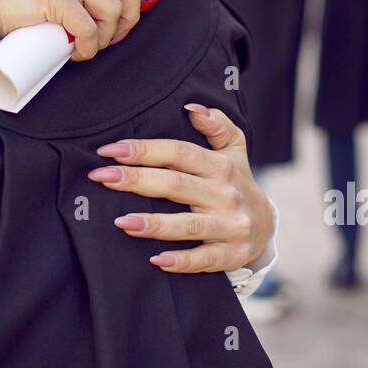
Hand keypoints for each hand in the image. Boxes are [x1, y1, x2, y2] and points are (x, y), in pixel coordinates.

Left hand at [89, 104, 271, 272]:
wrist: (266, 227)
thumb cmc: (236, 182)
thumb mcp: (234, 148)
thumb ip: (217, 123)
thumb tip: (191, 106)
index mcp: (221, 166)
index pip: (178, 152)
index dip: (144, 149)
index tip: (109, 150)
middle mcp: (225, 194)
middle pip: (176, 185)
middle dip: (137, 180)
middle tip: (102, 177)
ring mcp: (229, 226)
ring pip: (189, 224)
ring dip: (155, 224)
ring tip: (122, 222)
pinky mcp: (230, 254)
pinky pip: (204, 259)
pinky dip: (182, 261)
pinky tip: (156, 260)